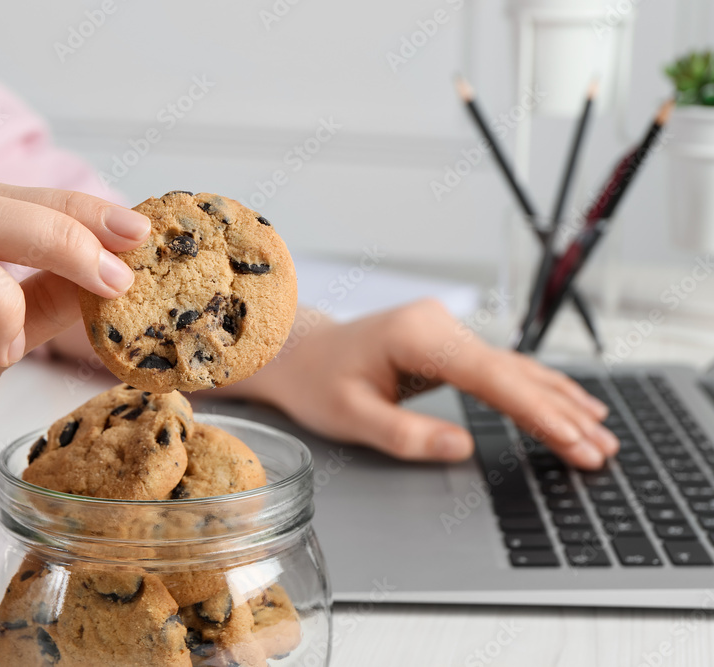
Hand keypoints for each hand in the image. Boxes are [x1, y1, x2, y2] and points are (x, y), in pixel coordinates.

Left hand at [238, 300, 616, 469]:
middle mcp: (438, 324)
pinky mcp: (448, 342)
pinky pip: (500, 369)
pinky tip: (567, 403)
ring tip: (600, 433)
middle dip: (560, 412)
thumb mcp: (350, 417)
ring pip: (514, 368)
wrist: (298, 354)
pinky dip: (535, 390)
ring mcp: (446, 329)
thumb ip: (405, 434)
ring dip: (557, 401)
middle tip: (601, 449)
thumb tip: (461, 448)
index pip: (492, 377)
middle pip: (513, 371)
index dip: (537, 411)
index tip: (572, 439)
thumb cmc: (317, 383)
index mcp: (416, 335)